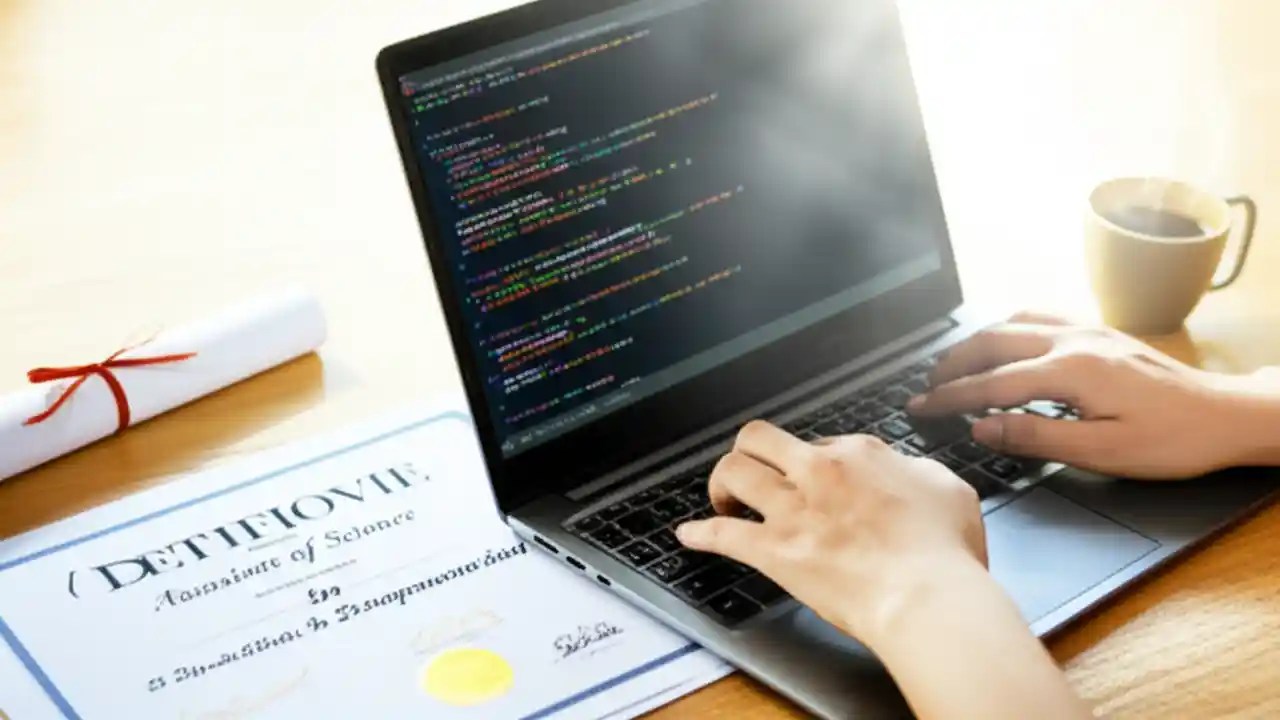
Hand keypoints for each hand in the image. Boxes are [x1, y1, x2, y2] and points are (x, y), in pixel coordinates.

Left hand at [675, 421, 985, 648]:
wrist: (926, 597)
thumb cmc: (944, 553)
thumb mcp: (948, 489)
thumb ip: (916, 471)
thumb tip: (903, 470)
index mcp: (859, 455)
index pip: (820, 442)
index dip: (814, 462)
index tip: (815, 481)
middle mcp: (819, 472)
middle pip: (761, 438)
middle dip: (751, 453)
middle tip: (754, 473)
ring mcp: (792, 510)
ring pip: (733, 471)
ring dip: (721, 484)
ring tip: (724, 499)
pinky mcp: (774, 550)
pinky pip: (722, 534)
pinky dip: (700, 534)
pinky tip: (689, 535)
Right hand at [908, 313, 1279, 478]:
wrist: (1228, 416)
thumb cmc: (1174, 440)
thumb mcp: (1102, 453)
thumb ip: (1036, 438)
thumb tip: (983, 426)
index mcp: (1071, 371)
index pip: (991, 384)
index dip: (949, 397)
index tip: (919, 407)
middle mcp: (1074, 340)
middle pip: (992, 341)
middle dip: (951, 363)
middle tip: (925, 386)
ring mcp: (1088, 330)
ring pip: (1013, 323)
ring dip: (976, 342)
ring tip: (953, 364)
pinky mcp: (1100, 332)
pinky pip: (1039, 317)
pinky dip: (1007, 328)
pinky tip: (1003, 342)